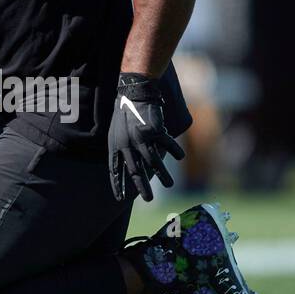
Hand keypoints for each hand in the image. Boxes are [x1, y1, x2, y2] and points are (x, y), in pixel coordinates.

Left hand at [108, 72, 184, 201]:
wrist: (134, 93)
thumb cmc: (125, 114)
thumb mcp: (116, 132)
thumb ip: (122, 150)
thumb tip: (129, 168)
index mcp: (115, 145)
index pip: (114, 170)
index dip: (117, 184)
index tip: (119, 199)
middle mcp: (127, 144)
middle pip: (135, 170)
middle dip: (142, 187)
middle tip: (148, 200)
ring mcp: (140, 137)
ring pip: (153, 161)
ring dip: (162, 175)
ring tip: (169, 185)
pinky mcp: (154, 130)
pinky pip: (166, 144)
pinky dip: (174, 151)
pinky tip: (180, 157)